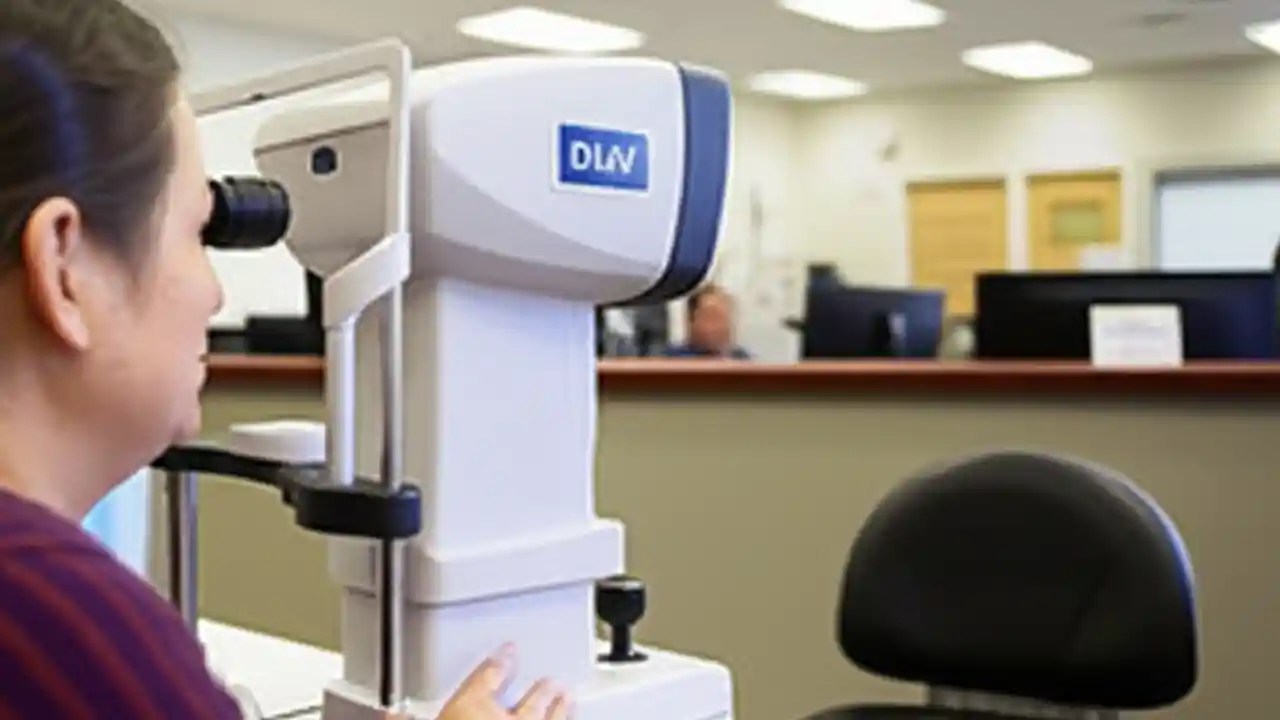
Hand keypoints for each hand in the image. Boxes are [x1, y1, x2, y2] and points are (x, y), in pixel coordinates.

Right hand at [432, 646, 570, 719]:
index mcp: (472, 709)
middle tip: (551, 682)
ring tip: (567, 699)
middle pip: (530, 699)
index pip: (489, 675)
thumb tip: (393, 715)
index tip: (509, 652)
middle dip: (541, 690)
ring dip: (560, 709)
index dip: (501, 662)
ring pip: (551, 719)